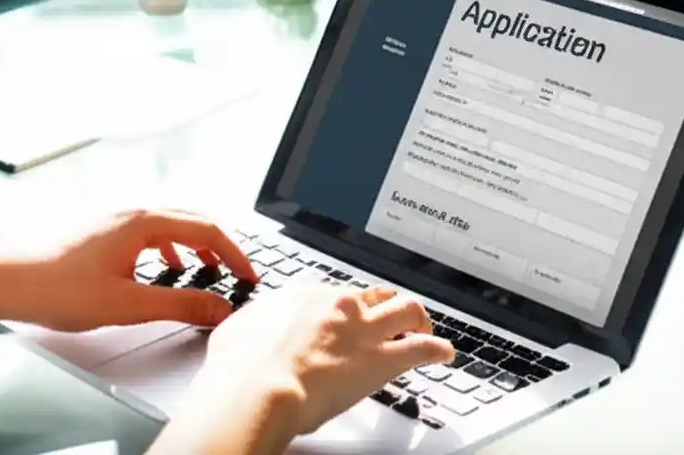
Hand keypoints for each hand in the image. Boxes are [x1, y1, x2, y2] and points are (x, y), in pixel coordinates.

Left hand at [15, 209, 256, 331]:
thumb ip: (181, 304)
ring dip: (194, 246)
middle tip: (236, 272)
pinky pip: (149, 232)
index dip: (235, 254)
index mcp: (144, 222)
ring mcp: (115, 219)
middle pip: (192, 220)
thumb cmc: (58, 288)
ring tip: (205, 270)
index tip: (249, 275)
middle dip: (219, 246)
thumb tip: (219, 308)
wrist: (7, 282)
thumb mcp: (130, 303)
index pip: (207, 229)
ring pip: (170, 225)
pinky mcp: (101, 231)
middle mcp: (132, 212)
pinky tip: (162, 269)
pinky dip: (169, 248)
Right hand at [168, 287, 454, 450]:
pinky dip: (438, 350)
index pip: (339, 295)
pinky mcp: (382, 359)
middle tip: (393, 319)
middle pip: (378, 294)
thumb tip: (247, 331)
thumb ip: (254, 327)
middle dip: (388, 306)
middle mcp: (341, 305)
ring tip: (425, 329)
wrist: (258, 388)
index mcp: (306, 297)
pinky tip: (444, 355)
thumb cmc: (241, 368)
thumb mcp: (239, 333)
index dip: (348, 308)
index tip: (348, 319)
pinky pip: (423, 348)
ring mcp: (364, 331)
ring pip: (408, 309)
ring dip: (420, 319)